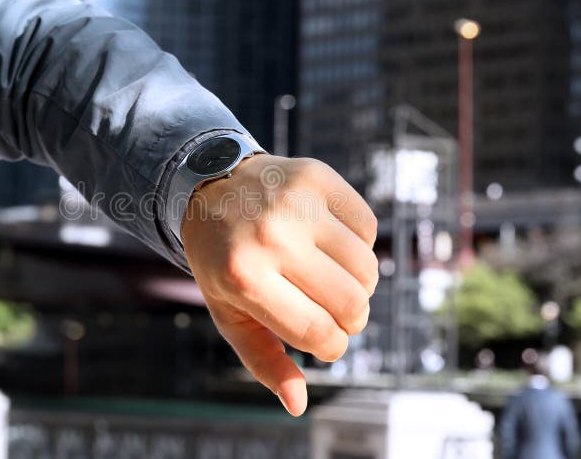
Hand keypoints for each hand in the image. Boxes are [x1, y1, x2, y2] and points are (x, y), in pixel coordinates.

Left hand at [182, 155, 377, 415]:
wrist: (211, 186)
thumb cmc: (223, 261)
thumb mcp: (229, 314)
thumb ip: (263, 360)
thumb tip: (298, 404)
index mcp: (244, 277)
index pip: (318, 332)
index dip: (332, 346)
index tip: (326, 340)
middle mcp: (271, 237)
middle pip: (352, 303)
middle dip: (351, 319)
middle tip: (332, 310)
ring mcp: (296, 203)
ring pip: (367, 268)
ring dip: (358, 284)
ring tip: (329, 277)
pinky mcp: (317, 177)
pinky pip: (369, 227)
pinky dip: (358, 244)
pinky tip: (329, 242)